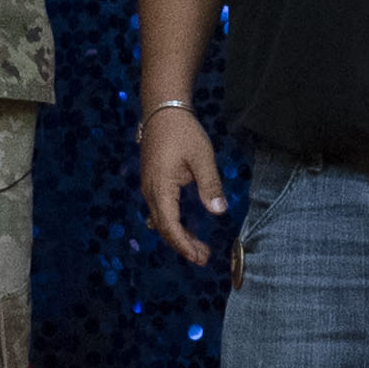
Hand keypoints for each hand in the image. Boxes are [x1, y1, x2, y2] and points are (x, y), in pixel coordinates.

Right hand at [140, 103, 226, 263]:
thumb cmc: (183, 132)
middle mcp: (150, 191)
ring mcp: (149, 186)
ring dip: (178, 235)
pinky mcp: (153, 181)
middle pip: (163, 227)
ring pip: (161, 219)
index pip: (170, 225)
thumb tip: (218, 212)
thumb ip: (210, 185)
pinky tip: (185, 227)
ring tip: (198, 246)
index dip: (183, 244)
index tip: (198, 257)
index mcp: (160, 188)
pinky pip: (159, 209)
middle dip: (183, 244)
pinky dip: (172, 222)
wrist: (162, 110)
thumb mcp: (202, 157)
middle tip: (204, 257)